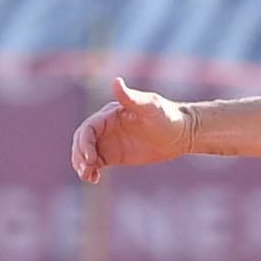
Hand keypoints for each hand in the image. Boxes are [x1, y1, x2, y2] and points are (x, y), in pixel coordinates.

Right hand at [72, 78, 193, 181]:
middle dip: (79, 155)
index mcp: (110, 114)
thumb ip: (131, 97)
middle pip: (82, 140)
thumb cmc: (167, 116)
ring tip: (88, 177)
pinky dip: (90, 171)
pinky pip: (95, 163)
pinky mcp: (114, 155)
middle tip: (86, 169)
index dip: (85, 143)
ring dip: (81, 164)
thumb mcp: (150, 107)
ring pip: (85, 153)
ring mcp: (109, 141)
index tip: (92, 159)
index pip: (88, 128)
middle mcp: (106, 126)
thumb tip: (116, 81)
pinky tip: (94, 179)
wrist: (181, 133)